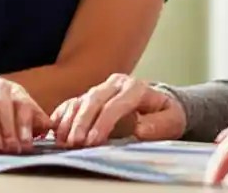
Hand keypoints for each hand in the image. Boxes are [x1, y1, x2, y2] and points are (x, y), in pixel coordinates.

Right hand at [50, 73, 185, 147]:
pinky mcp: (89, 96)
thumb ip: (159, 124)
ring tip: (62, 141)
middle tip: (75, 143)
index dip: (104, 123)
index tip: (94, 141)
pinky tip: (55, 130)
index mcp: (136, 87)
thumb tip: (140, 129)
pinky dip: (61, 116)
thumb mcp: (172, 120)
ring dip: (69, 122)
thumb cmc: (166, 114)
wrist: (158, 104)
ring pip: (80, 101)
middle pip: (94, 100)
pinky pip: (71, 103)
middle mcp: (115, 84)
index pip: (116, 104)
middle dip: (83, 122)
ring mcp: (100, 89)